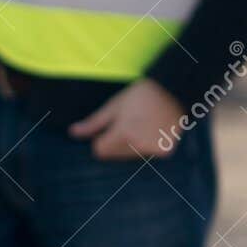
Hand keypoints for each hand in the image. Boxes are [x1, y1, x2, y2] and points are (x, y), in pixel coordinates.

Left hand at [68, 78, 184, 159]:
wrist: (174, 92)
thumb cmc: (140, 96)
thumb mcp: (113, 106)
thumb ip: (94, 123)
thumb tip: (73, 133)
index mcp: (124, 134)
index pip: (100, 150)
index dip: (99, 139)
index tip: (106, 128)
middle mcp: (139, 146)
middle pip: (114, 154)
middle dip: (114, 141)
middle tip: (126, 122)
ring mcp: (153, 150)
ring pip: (129, 155)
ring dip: (129, 144)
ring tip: (139, 124)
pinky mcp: (165, 152)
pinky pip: (145, 154)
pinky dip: (144, 145)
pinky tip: (150, 129)